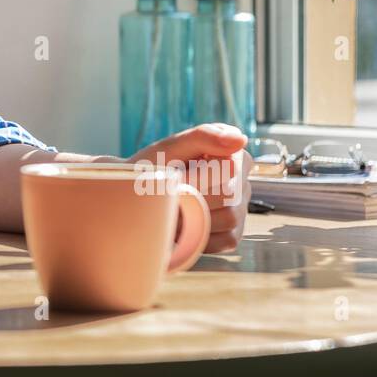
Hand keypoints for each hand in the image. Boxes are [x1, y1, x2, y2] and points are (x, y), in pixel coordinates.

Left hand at [134, 123, 251, 253]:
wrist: (135, 198)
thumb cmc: (152, 169)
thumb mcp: (169, 149)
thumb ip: (203, 137)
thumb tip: (240, 139)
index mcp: (231, 155)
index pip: (234, 164)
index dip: (203, 173)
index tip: (179, 174)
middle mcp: (240, 182)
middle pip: (229, 193)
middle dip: (194, 194)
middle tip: (171, 193)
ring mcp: (239, 210)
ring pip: (229, 217)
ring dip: (195, 216)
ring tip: (174, 208)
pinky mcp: (232, 235)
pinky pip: (226, 240)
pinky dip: (201, 236)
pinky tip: (185, 226)